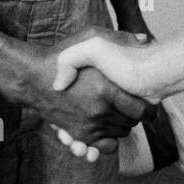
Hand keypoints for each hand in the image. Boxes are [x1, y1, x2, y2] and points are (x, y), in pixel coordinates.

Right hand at [28, 30, 148, 156]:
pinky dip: (111, 139)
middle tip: (131, 103)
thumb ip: (119, 38)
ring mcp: (89, 124)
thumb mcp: (90, 38)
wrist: (34, 78)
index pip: (142, 110)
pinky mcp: (79, 134)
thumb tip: (144, 39)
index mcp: (106, 88)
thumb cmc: (63, 54)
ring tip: (118, 111)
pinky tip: (108, 125)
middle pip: (132, 122)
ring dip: (123, 124)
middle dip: (135, 114)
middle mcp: (99, 110)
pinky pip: (106, 146)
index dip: (150, 108)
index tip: (149, 102)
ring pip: (120, 133)